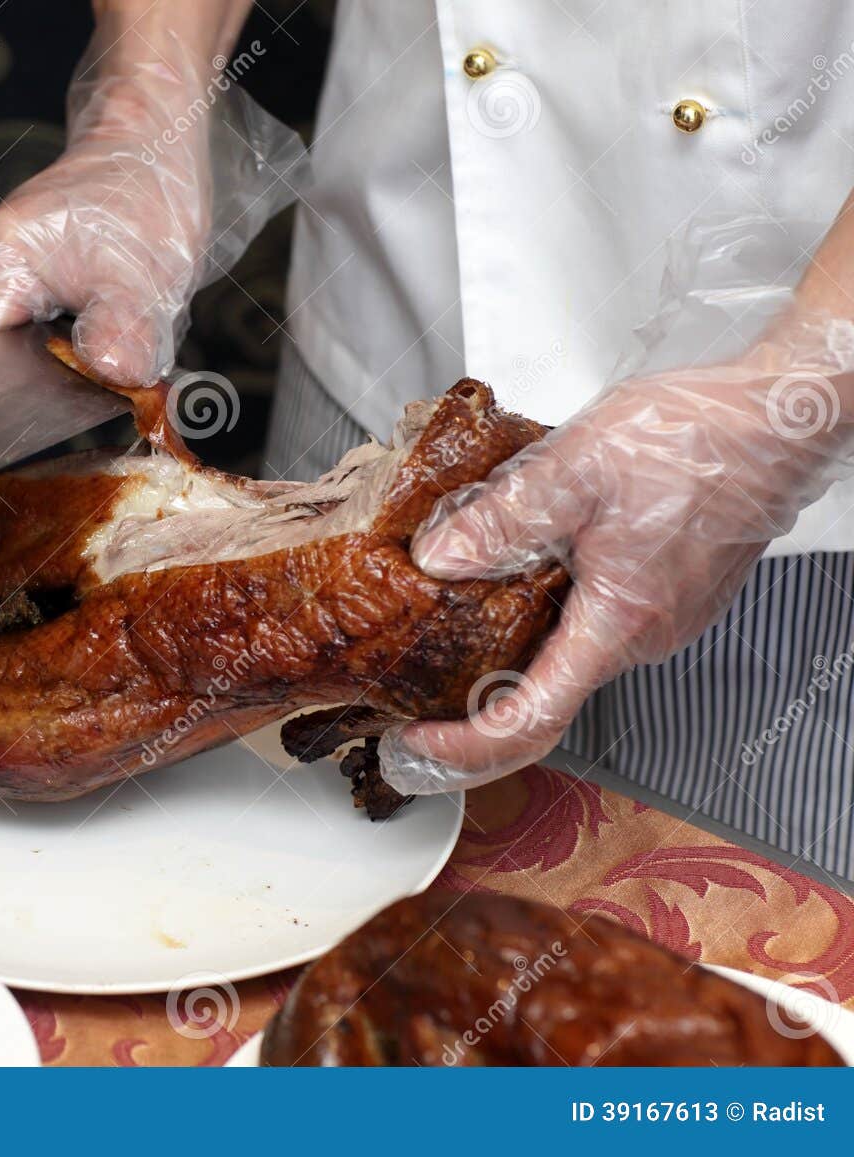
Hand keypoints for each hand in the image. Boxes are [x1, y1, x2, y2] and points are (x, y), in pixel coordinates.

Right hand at [0, 21, 301, 384]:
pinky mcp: (11, 282)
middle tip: (115, 364)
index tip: (85, 397)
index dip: (36, 395)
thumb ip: (124, 333)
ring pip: (21, 354)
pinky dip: (70, 345)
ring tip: (114, 335)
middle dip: (59, 380)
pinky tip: (103, 326)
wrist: (152, 147)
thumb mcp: (146, 277)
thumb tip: (112, 376)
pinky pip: (32, 336)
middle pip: (3, 364)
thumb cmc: (148, 197)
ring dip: (68, 363)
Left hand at [378, 323, 853, 793]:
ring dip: (512, 646)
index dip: (466, 746)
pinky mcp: (669, 595)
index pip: (531, 719)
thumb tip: (440, 558)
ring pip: (571, 653)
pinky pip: (596, 622)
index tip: (419, 741)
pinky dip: (549, 614)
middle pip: (546, 692)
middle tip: (417, 682)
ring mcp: (662, 619)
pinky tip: (520, 576)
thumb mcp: (572, 470)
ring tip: (454, 620)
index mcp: (618, 622)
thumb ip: (498, 521)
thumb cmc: (699, 438)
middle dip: (476, 694)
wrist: (778, 416)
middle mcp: (645, 635)